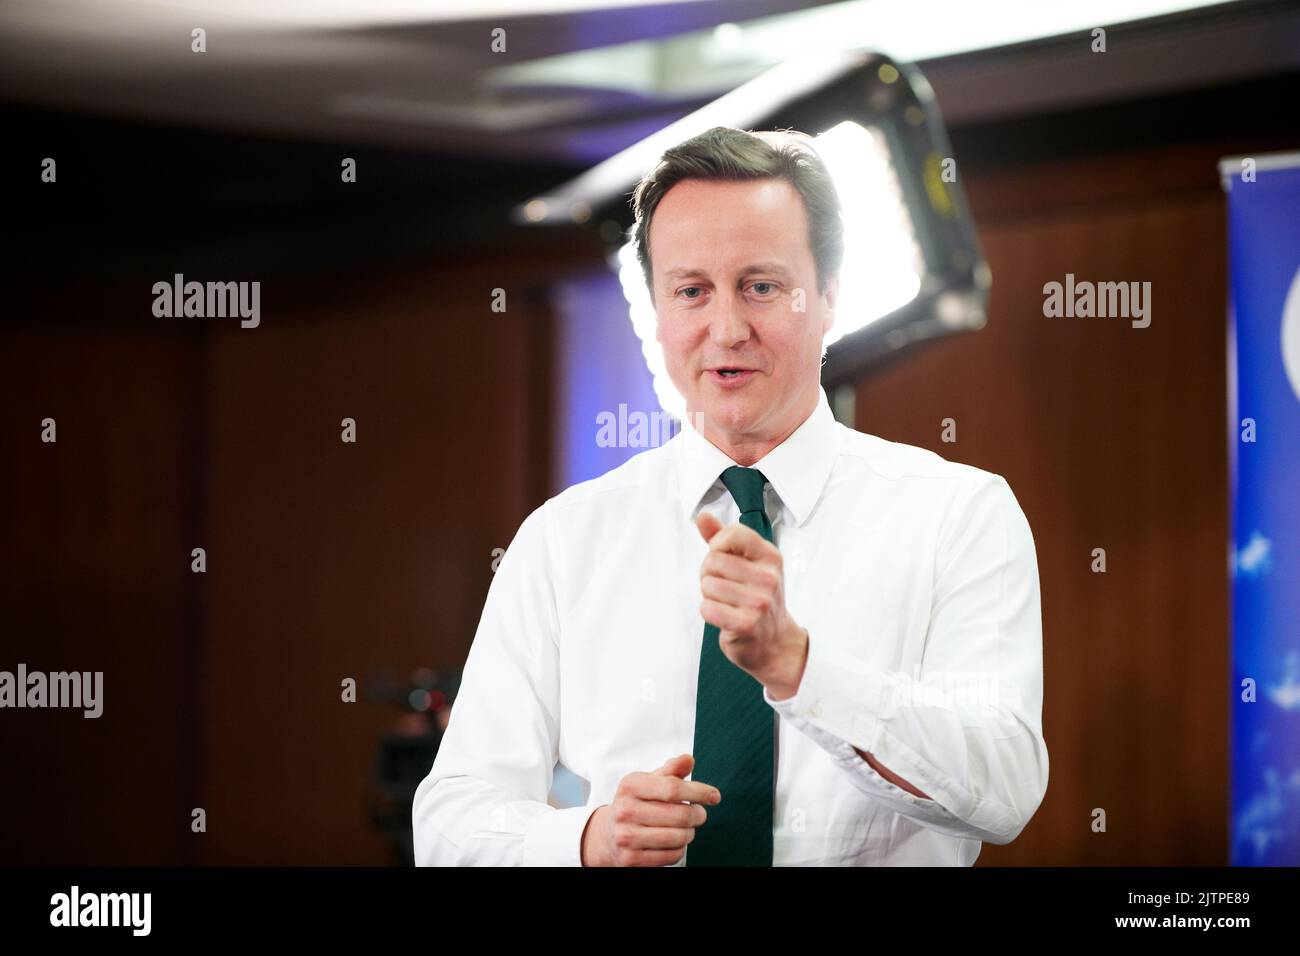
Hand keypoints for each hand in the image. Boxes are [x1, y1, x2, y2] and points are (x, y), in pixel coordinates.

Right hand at [580, 753, 719, 866]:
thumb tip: (689, 759)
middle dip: (698, 814)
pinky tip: (674, 840)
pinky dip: (680, 848)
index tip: (714, 796)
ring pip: (679, 837)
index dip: (699, 792)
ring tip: (686, 827)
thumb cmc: (636, 803)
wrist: (608, 834)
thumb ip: (671, 770)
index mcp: (630, 785)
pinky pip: (672, 855)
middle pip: (680, 815)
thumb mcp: (649, 782)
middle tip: (700, 813)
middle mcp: (625, 810)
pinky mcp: (631, 859)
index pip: (673, 788)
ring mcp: (626, 837)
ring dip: (690, 833)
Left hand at [695, 511, 807, 695]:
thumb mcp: (748, 564)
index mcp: (770, 557)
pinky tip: (724, 617)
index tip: (722, 557)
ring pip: (708, 585)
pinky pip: (707, 608)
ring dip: (709, 596)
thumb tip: (702, 516)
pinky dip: (709, 613)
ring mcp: (760, 602)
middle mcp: (768, 578)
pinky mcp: (747, 624)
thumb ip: (723, 539)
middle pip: (713, 561)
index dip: (717, 545)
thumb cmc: (757, 599)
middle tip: (723, 587)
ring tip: (726, 603)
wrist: (775, 643)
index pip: (733, 534)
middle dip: (709, 574)